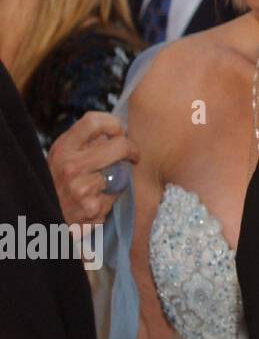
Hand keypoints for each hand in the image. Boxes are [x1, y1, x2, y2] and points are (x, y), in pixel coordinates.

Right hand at [48, 111, 138, 227]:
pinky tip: (99, 198)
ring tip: (105, 182)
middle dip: (131, 149)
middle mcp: (71, 166)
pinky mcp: (92, 207)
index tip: (119, 133)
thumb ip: (83, 142)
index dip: (113, 124)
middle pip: (119, 146)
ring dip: (120, 176)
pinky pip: (117, 194)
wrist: (46, 217)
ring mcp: (81, 188)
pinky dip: (113, 196)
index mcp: (63, 149)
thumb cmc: (59, 183)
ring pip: (122, 171)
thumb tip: (114, 130)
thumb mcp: (63, 156)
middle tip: (132, 155)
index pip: (93, 121)